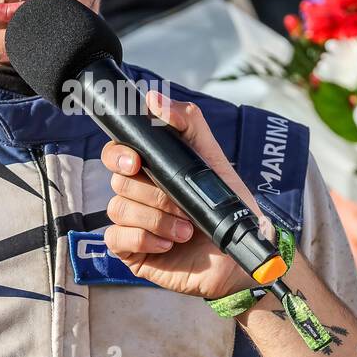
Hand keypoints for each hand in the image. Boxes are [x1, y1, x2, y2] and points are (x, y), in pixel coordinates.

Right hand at [101, 91, 258, 300]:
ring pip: (118, 209)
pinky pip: (116, 238)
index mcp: (153, 170)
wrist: (240, 256)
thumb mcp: (214, 159)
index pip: (117, 153)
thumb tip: (154, 100)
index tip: (135, 162)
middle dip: (154, 194)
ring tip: (185, 230)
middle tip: (182, 206)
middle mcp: (139, 194)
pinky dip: (143, 239)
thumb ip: (189, 124)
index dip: (119, 154)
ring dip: (156, 219)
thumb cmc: (229, 208)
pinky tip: (167, 245)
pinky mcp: (132, 251)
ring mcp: (133, 223)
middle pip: (118, 181)